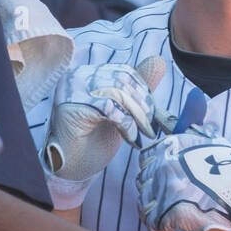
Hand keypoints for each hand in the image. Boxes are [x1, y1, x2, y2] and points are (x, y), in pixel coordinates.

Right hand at [42, 57, 163, 183]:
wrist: (71, 169)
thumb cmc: (93, 142)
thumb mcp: (121, 112)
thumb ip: (136, 88)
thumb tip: (158, 61)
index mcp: (88, 74)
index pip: (124, 72)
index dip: (144, 92)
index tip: (152, 114)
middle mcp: (78, 76)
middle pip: (123, 81)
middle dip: (143, 105)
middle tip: (151, 127)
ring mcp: (72, 89)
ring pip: (118, 92)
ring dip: (137, 116)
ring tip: (143, 134)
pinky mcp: (72, 105)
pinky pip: (110, 108)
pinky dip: (126, 124)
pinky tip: (131, 139)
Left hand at [136, 124, 230, 230]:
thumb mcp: (214, 142)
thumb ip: (197, 131)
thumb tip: (186, 114)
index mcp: (173, 146)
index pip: (147, 157)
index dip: (154, 171)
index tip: (164, 181)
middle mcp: (164, 164)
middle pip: (144, 180)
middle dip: (153, 191)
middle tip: (169, 201)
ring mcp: (164, 188)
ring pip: (145, 203)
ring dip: (155, 210)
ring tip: (169, 218)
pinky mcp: (167, 212)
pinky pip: (152, 223)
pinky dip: (160, 229)